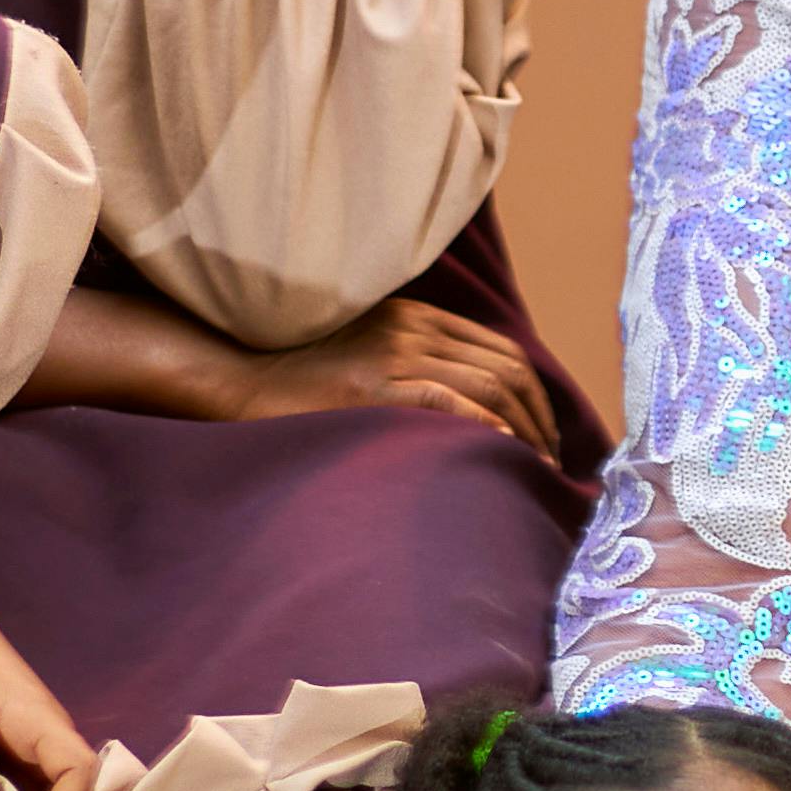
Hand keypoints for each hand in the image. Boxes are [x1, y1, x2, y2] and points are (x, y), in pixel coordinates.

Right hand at [212, 292, 562, 460]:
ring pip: (490, 386)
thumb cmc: (302, 384)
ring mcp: (395, 354)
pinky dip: (488, 427)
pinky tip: (503, 454)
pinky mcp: (376, 386)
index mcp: (415, 318)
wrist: (240, 380)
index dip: (537, 396)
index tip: (546, 435)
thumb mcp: (368, 357)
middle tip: (551, 463)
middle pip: (507, 368)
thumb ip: (417, 367)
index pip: (501, 351)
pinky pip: (452, 404)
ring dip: (525, 432)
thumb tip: (480, 416)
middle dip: (542, 419)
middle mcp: (413, 328)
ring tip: (534, 472)